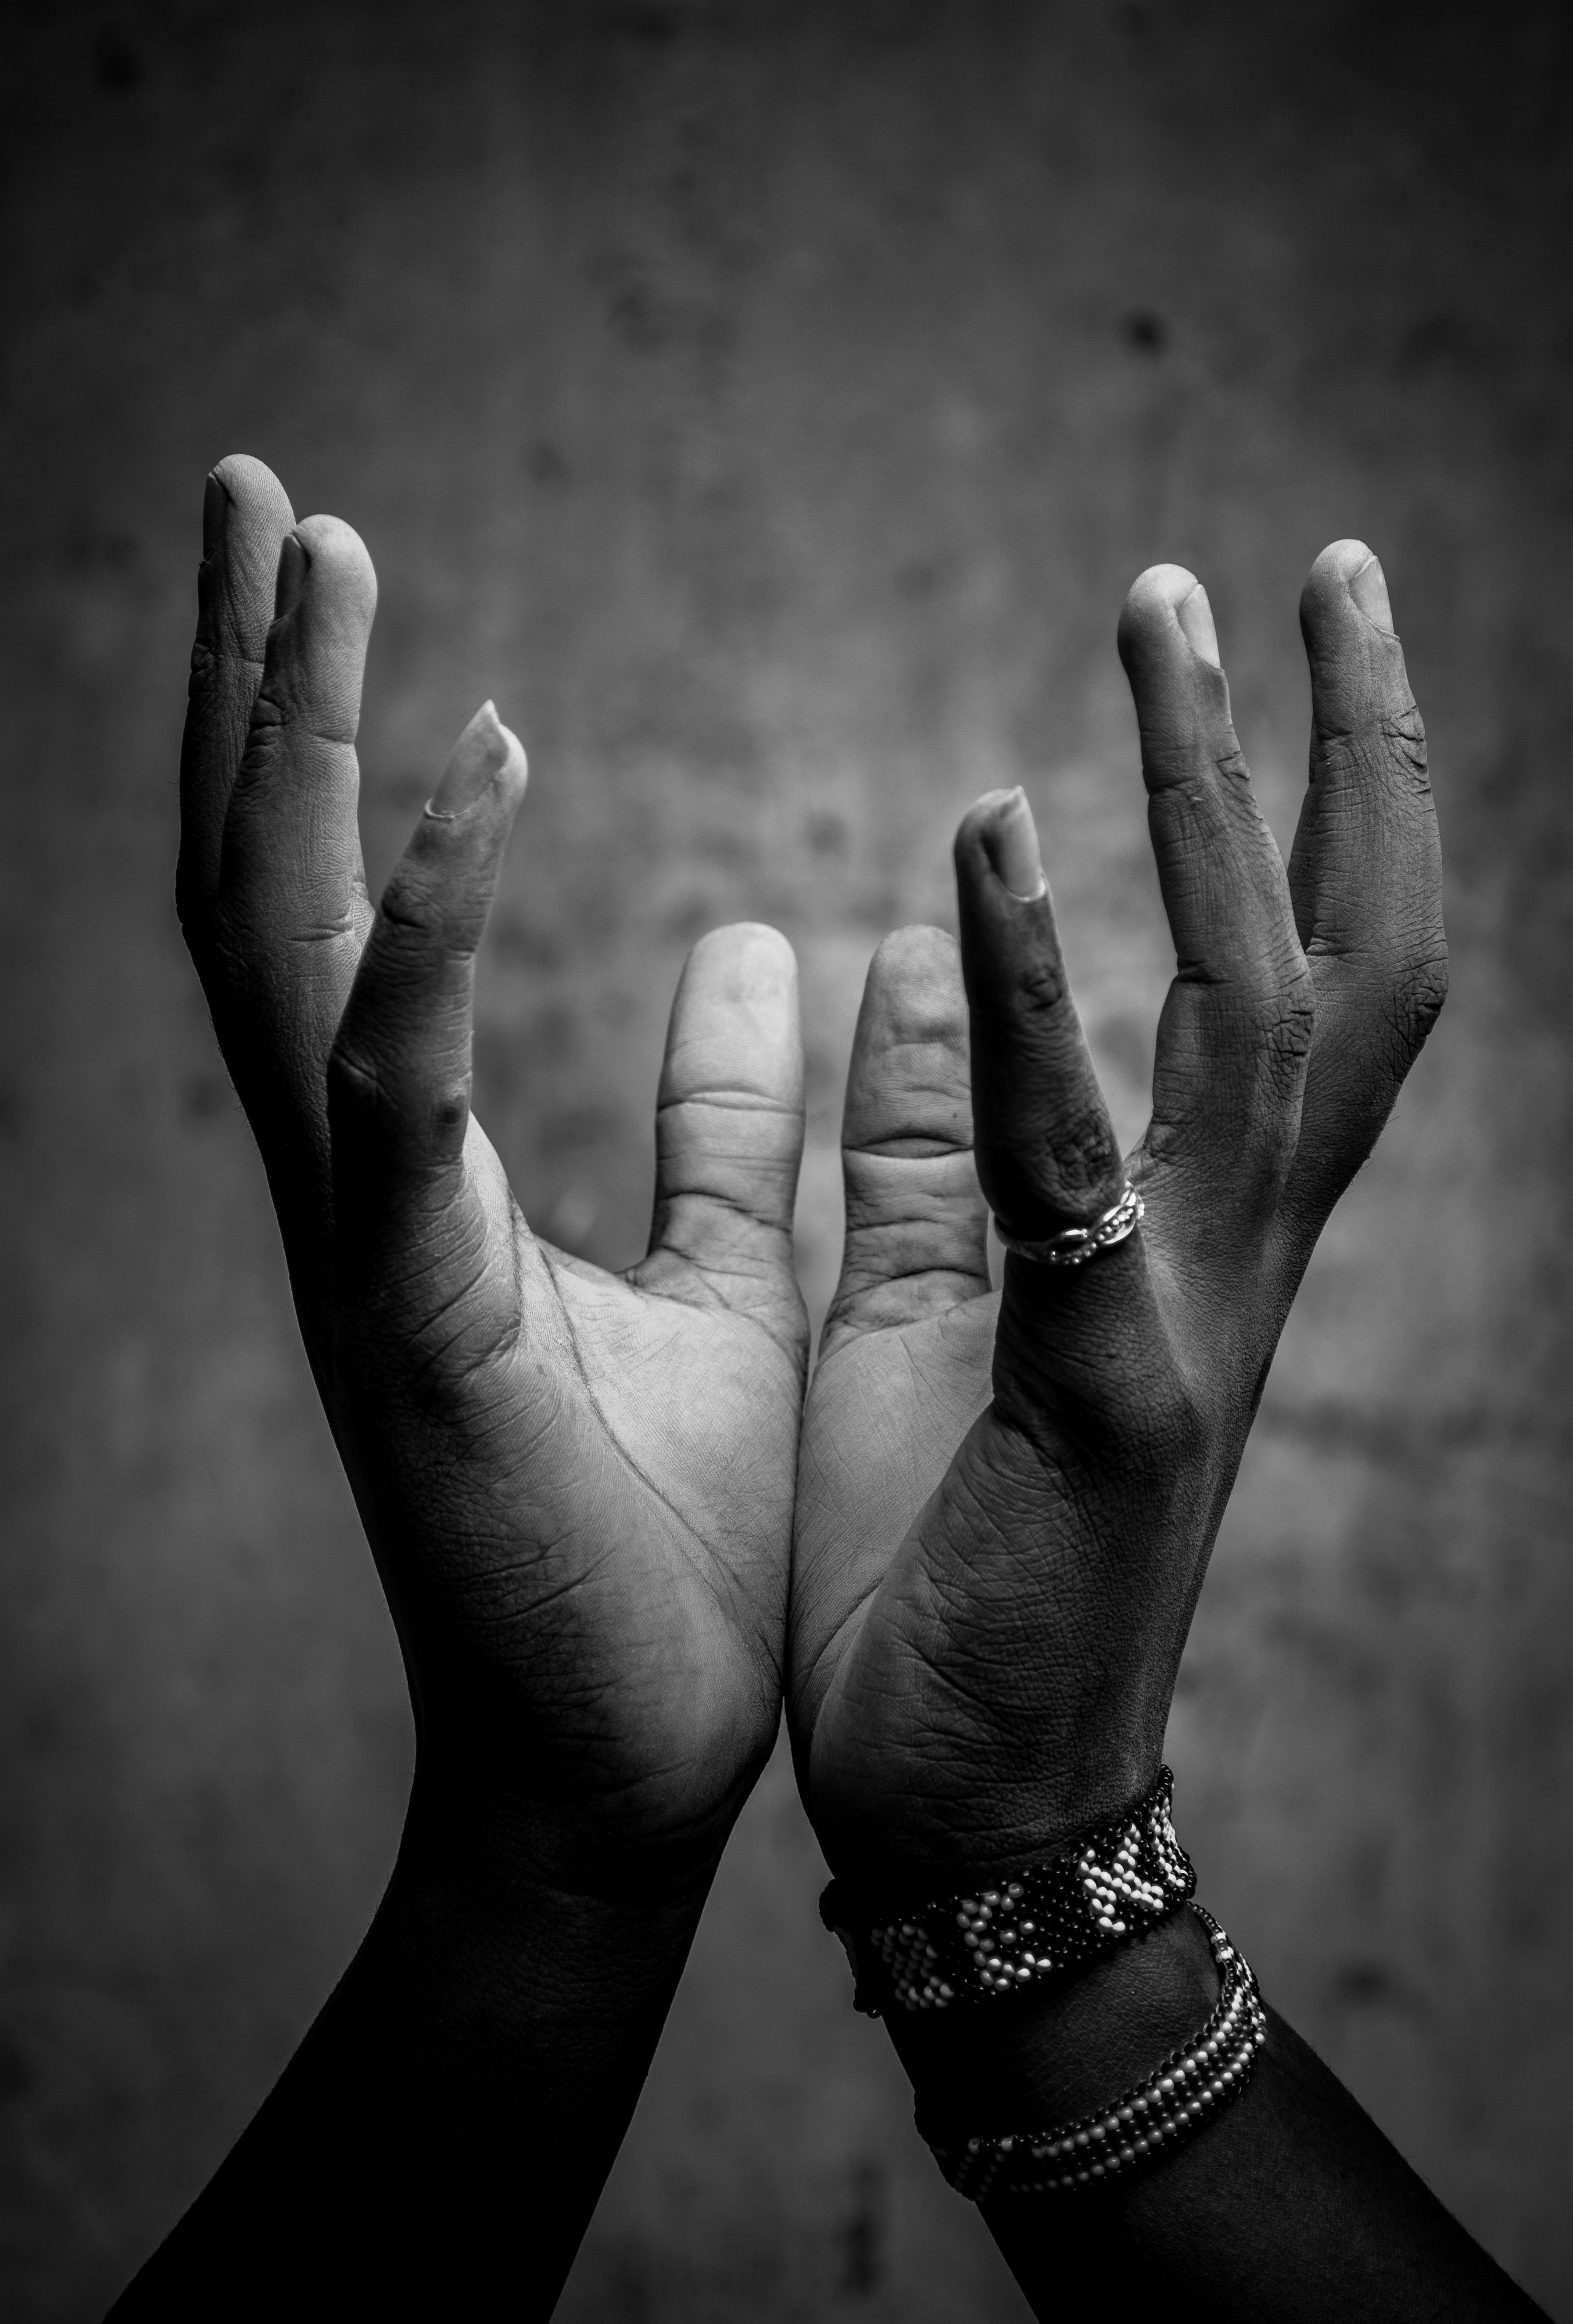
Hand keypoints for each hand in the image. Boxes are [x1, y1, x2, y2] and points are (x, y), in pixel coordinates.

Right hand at [179, 455, 807, 1888]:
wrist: (627, 1763)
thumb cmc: (656, 1534)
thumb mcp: (722, 1275)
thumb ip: (725, 1119)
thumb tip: (758, 947)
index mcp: (416, 1169)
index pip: (330, 906)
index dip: (314, 735)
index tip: (327, 567)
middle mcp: (356, 1186)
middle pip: (261, 883)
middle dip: (248, 683)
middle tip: (250, 485)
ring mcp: (361, 1249)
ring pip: (278, 945)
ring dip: (283, 740)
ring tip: (305, 550)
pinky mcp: (415, 1319)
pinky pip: (397, 1082)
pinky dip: (424, 919)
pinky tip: (473, 765)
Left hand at [791, 544, 1444, 1885]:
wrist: (973, 1801)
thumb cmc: (954, 1551)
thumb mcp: (949, 1299)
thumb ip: (950, 1127)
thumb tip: (933, 950)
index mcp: (1187, 1222)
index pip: (1302, 964)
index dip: (1312, 790)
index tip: (1267, 624)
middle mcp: (1230, 1247)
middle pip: (1339, 950)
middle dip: (1316, 749)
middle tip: (1275, 560)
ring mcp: (1185, 1321)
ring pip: (1253, 1021)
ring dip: (1203, 812)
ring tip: (1155, 624)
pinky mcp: (1100, 1407)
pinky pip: (1076, 1172)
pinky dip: (1041, 1011)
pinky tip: (989, 853)